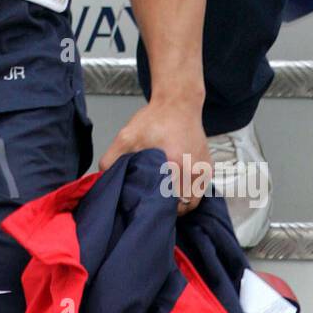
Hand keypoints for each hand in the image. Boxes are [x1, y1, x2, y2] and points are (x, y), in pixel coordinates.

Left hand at [98, 99, 210, 214]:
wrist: (178, 103)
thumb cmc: (154, 119)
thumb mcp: (127, 136)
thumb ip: (112, 158)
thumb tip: (103, 177)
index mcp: (173, 165)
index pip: (169, 203)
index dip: (158, 209)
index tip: (148, 208)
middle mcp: (192, 170)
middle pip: (185, 205)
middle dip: (171, 210)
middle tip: (156, 206)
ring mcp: (203, 168)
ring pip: (195, 199)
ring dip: (182, 203)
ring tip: (167, 199)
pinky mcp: (208, 165)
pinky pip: (202, 187)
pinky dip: (191, 191)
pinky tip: (177, 186)